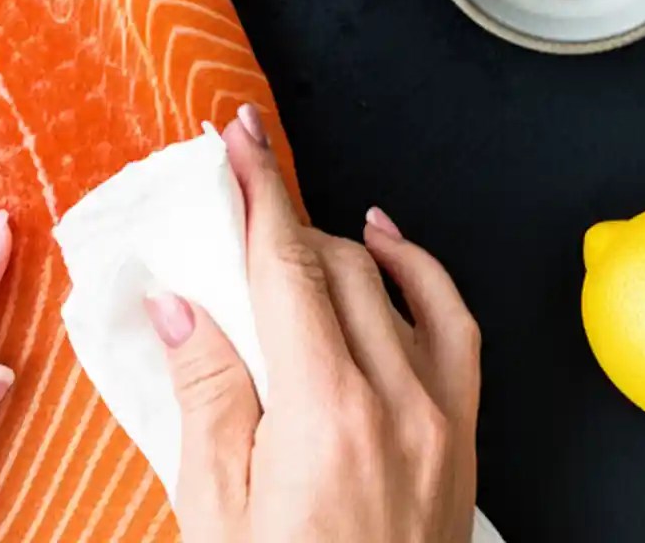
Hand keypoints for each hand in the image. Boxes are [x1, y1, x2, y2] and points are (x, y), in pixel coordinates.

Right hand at [147, 105, 481, 542]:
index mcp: (323, 412)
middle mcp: (395, 400)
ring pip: (389, 283)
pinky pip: (454, 324)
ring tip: (288, 229)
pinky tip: (385, 249)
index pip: (284, 268)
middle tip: (237, 195)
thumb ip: (205, 393)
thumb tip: (181, 306)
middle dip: (281, 216)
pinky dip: (419, 272)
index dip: (258, 191)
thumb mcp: (215, 506)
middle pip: (333, 266)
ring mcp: (440, 414)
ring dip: (334, 243)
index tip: (238, 138)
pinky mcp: (463, 432)